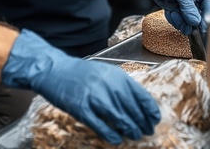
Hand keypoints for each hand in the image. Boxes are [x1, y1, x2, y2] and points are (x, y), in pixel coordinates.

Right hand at [1, 30, 159, 143]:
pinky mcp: (81, 108)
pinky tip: (117, 139)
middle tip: (147, 131)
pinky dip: (111, 134)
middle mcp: (108, 85)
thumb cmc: (82, 73)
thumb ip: (122, 86)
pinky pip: (100, 125)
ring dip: (130, 129)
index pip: (141, 95)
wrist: (55, 70)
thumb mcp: (106, 73)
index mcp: (117, 75)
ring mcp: (94, 97)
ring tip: (135, 136)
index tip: (155, 119)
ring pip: (119, 118)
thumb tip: (140, 104)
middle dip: (142, 122)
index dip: (150, 109)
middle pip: (132, 109)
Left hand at [103, 0, 209, 33]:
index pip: (209, 3)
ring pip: (189, 19)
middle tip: (187, 29)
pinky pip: (178, 19)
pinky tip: (169, 13)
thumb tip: (196, 21)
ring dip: (182, 22)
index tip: (203, 27)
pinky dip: (174, 20)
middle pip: (199, 14)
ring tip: (173, 15)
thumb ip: (187, 4)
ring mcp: (184, 2)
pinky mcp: (174, 7)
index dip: (207, 15)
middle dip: (192, 22)